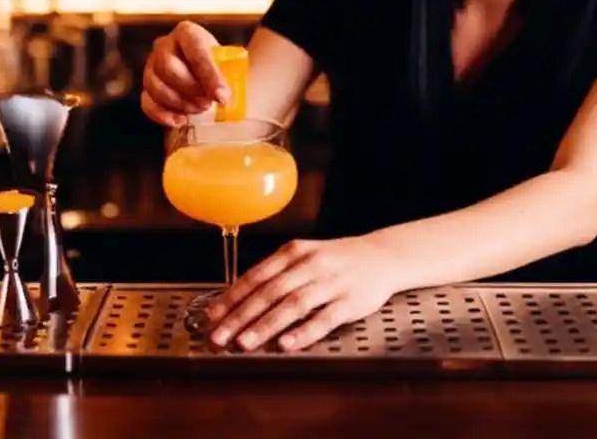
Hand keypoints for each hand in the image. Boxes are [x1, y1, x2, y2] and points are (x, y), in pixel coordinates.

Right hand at [141, 21, 231, 126]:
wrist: (203, 69)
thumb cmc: (216, 64)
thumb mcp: (228, 61)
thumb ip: (230, 71)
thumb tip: (227, 93)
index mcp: (187, 33)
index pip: (195, 51)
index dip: (209, 76)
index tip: (222, 98)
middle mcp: (164, 45)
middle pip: (168, 68)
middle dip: (190, 90)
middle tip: (208, 103)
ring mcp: (151, 66)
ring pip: (156, 86)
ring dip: (179, 103)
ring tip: (199, 109)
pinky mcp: (146, 87)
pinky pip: (147, 102)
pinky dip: (163, 115)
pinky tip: (180, 120)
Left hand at [205, 236, 401, 351]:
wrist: (383, 256)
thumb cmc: (337, 259)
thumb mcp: (304, 255)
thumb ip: (276, 273)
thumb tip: (239, 298)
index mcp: (294, 252)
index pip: (256, 276)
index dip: (232, 296)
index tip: (212, 315)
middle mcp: (309, 265)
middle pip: (269, 292)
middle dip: (240, 316)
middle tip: (219, 335)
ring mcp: (330, 283)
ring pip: (292, 305)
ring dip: (266, 325)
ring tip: (245, 343)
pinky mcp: (350, 302)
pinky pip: (323, 318)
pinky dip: (303, 332)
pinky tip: (286, 344)